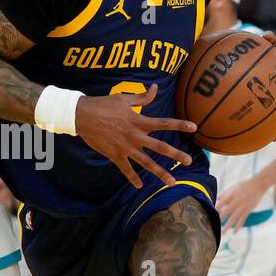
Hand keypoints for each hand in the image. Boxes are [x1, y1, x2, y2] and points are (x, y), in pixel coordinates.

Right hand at [76, 86, 196, 188]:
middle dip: (175, 154)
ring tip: (172, 183)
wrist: (82, 116)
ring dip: (160, 173)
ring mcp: (125, 148)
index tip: (194, 127)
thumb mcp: (124, 98)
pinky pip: (126, 169)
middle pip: (160, 147)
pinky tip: (140, 186)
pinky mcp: (114, 155)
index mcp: (138, 121)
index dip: (180, 125)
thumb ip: (142, 97)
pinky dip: (132, 178)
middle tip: (188, 161)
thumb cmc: (103, 105)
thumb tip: (155, 88)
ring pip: (146, 163)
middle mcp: (135, 136)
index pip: (164, 123)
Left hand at [217, 175, 264, 234]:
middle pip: (225, 213)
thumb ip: (224, 194)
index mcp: (230, 196)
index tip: (209, 214)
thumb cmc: (244, 186)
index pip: (219, 204)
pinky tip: (234, 232)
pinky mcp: (247, 211)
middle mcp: (235, 202)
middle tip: (212, 226)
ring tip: (222, 233)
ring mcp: (241, 207)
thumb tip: (217, 198)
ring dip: (227, 227)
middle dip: (218, 220)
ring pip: (233, 219)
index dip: (214, 210)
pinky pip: (242, 221)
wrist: (258, 185)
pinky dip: (238, 227)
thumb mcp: (233, 188)